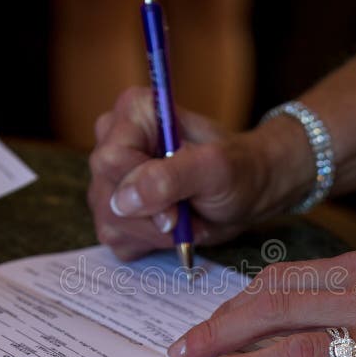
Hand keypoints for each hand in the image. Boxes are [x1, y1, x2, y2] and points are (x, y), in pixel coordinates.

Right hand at [88, 87, 281, 260]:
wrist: (247, 191)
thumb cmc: (238, 170)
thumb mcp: (214, 169)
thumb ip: (170, 178)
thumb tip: (123, 200)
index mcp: (134, 113)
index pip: (111, 160)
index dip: (141, 191)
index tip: (177, 208)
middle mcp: (113, 140)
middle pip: (108, 196)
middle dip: (152, 218)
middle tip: (187, 215)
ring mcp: (110, 176)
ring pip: (110, 222)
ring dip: (154, 233)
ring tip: (185, 219)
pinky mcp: (114, 207)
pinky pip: (117, 238)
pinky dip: (149, 242)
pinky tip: (172, 228)